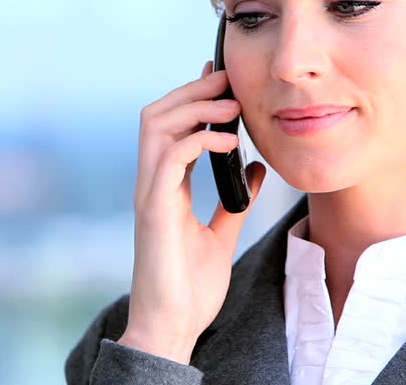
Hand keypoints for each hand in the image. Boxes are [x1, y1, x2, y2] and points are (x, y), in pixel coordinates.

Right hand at [117, 61, 266, 364]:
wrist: (173, 324)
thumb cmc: (190, 286)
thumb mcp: (221, 234)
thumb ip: (234, 201)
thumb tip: (255, 171)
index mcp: (165, 187)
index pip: (170, 128)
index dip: (193, 99)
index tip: (222, 81)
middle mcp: (151, 182)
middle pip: (157, 115)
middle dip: (191, 92)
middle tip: (228, 81)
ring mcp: (149, 192)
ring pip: (155, 126)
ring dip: (193, 107)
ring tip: (231, 105)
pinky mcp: (154, 207)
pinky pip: (170, 156)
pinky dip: (199, 139)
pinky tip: (229, 142)